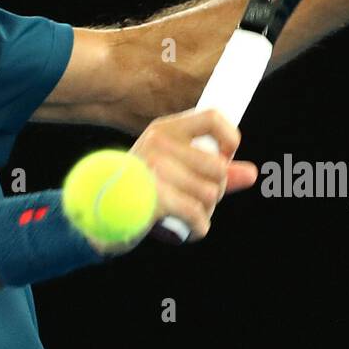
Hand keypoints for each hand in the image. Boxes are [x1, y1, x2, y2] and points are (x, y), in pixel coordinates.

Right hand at [128, 108, 258, 242]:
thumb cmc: (139, 191)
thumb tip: (252, 173)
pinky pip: (197, 215)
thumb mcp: (175, 172)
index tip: (226, 158)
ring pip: (211, 193)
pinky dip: (199, 228)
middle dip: (216, 190)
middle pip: (218, 167)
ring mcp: (154, 170)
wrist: (96, 213)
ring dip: (205, 212)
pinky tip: (189, 229)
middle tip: (196, 199)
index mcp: (164, 131)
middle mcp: (159, 144)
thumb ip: (215, 171)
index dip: (230, 139)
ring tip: (187, 215)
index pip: (212, 118)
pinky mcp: (154, 197)